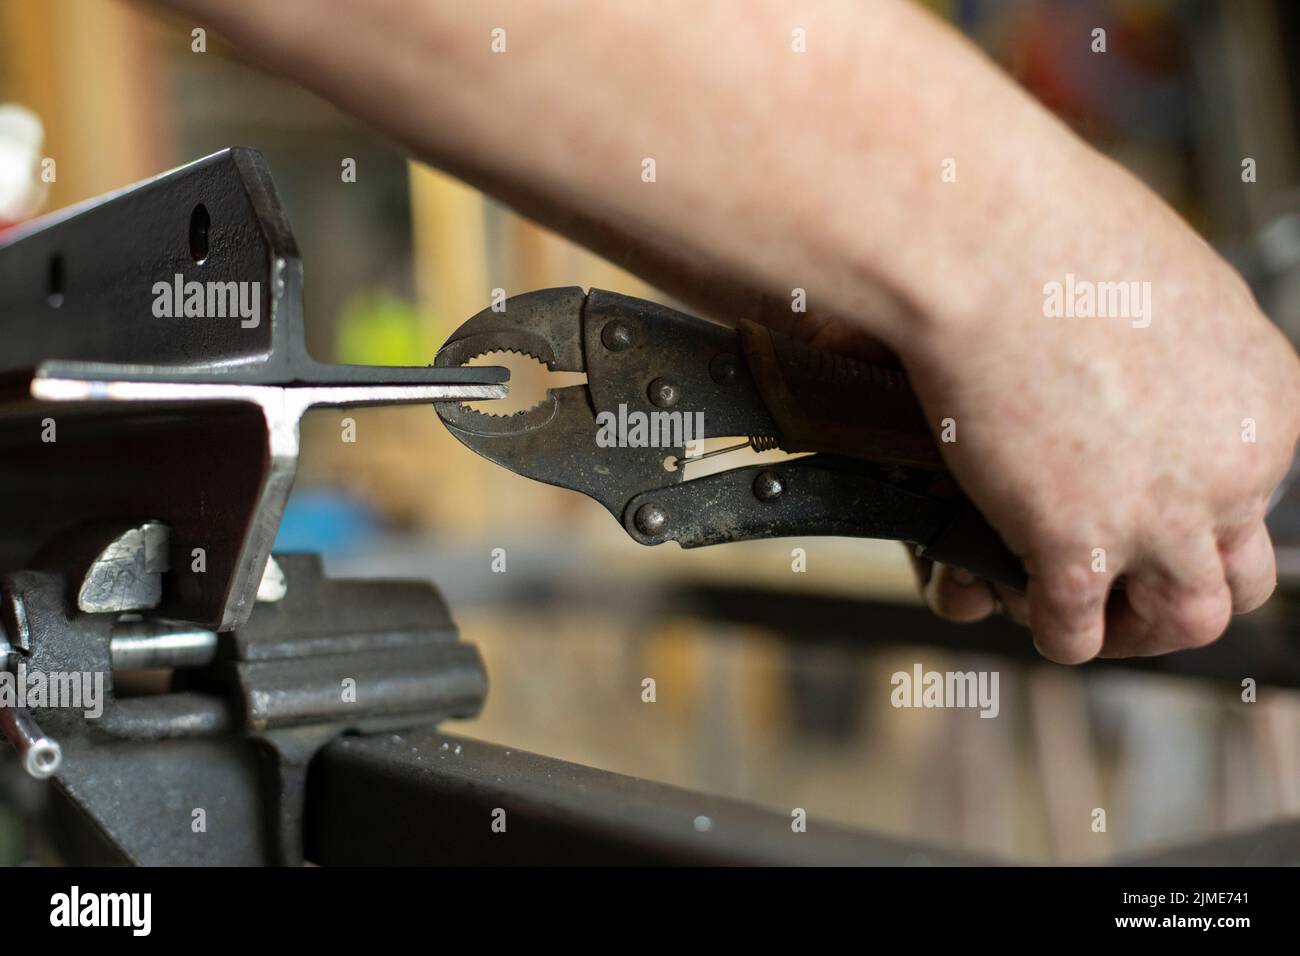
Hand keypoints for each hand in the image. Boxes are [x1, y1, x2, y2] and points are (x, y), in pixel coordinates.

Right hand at [896, 151, 1299, 661]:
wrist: (989, 242)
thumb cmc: (1055, 235)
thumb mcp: (1166, 288)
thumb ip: (1179, 357)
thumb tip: (1137, 381)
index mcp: (1270, 404)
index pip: (1259, 495)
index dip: (1199, 516)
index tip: (1145, 514)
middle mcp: (1234, 469)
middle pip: (1242, 577)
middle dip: (1182, 591)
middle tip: (1129, 589)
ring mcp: (1162, 515)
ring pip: (1186, 622)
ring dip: (1131, 630)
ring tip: (1082, 614)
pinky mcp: (1077, 543)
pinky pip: (1074, 629)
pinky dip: (1047, 628)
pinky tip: (1011, 598)